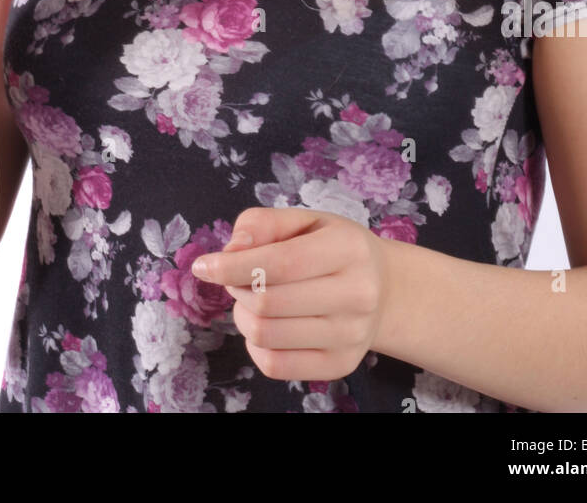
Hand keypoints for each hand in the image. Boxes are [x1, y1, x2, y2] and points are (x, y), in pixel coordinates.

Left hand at [190, 206, 392, 382]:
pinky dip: (255, 344)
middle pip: (268, 302)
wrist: (383, 290)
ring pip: (266, 335)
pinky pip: (274, 365)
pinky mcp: (340, 366)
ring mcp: (351, 336)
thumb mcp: (305, 220)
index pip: (279, 263)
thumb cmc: (334, 248)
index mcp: (348, 249)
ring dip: (243, 316)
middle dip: (237, 288)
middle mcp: (357, 295)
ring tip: (252, 299)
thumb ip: (263, 224)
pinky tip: (265, 324)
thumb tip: (230, 251)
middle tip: (238, 278)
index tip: (203, 266)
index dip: (233, 266)